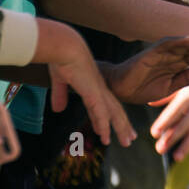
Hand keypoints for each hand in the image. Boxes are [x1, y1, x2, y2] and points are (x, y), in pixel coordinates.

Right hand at [43, 22, 136, 146]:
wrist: (64, 48)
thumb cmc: (61, 58)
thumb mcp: (60, 81)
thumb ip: (60, 95)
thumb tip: (58, 110)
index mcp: (93, 85)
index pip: (106, 105)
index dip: (110, 118)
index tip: (115, 128)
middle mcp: (99, 89)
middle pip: (115, 110)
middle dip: (123, 125)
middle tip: (131, 138)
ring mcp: (98, 90)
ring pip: (113, 113)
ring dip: (120, 128)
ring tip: (127, 141)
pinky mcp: (93, 92)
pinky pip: (100, 112)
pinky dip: (104, 125)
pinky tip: (106, 136)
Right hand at [102, 33, 188, 104]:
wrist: (120, 89)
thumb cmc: (143, 88)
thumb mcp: (170, 87)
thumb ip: (187, 78)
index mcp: (178, 63)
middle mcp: (173, 55)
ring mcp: (163, 52)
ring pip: (185, 43)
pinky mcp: (150, 53)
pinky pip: (165, 45)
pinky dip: (177, 42)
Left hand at [149, 59, 188, 162]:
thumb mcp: (182, 83)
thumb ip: (167, 95)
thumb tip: (149, 103)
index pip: (175, 110)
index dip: (164, 122)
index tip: (153, 133)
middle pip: (184, 124)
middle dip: (172, 138)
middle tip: (159, 150)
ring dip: (186, 146)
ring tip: (176, 158)